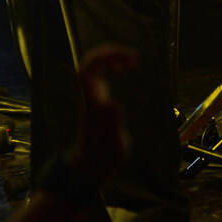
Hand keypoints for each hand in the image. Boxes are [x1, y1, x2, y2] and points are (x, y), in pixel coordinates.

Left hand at [69, 45, 136, 185]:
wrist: (88, 168)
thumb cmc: (103, 159)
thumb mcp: (114, 145)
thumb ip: (113, 124)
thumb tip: (114, 102)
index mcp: (92, 103)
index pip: (87, 71)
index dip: (104, 58)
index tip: (127, 61)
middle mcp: (89, 96)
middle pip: (90, 63)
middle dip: (110, 53)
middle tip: (133, 58)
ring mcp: (92, 96)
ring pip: (94, 66)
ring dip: (111, 58)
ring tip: (131, 61)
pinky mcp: (96, 98)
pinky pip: (99, 73)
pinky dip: (112, 65)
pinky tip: (125, 69)